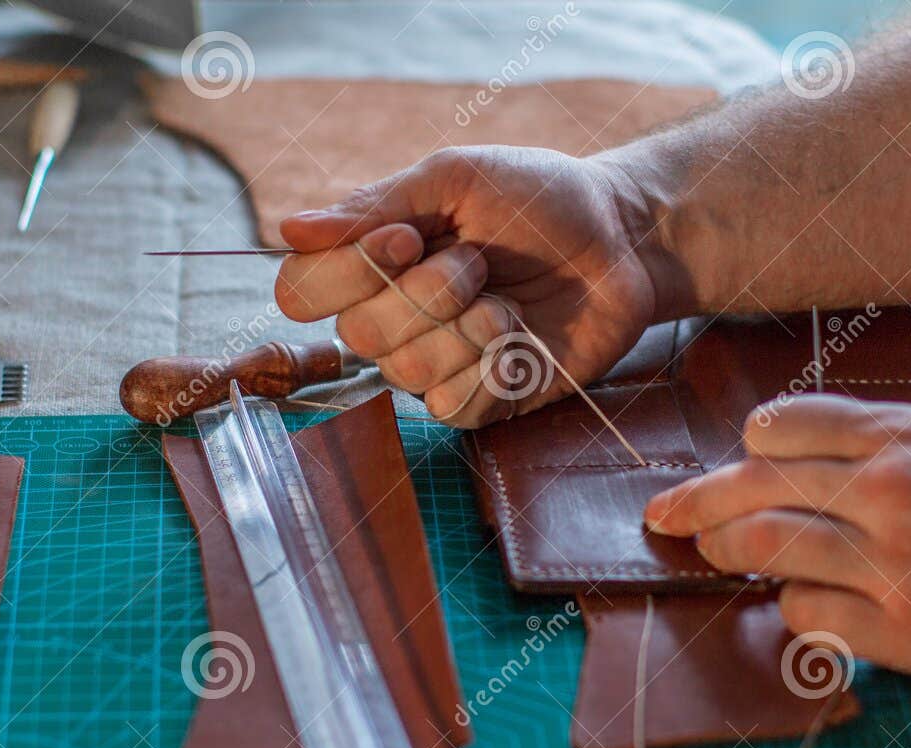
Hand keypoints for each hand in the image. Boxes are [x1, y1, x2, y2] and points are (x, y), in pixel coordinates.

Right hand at [274, 146, 657, 426]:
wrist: (622, 238)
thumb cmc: (538, 198)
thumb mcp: (456, 179)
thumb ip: (376, 205)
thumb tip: (288, 228)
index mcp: (370, 264)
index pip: (299, 291)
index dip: (347, 272)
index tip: (407, 238)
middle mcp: (389, 321)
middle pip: (360, 334)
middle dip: (430, 291)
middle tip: (479, 260)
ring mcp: (433, 366)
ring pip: (409, 372)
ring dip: (471, 325)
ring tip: (509, 296)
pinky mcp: (480, 402)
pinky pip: (455, 406)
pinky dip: (496, 365)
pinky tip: (524, 336)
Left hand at [643, 395, 910, 698]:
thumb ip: (894, 443)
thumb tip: (808, 451)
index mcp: (910, 436)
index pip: (780, 427)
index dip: (746, 450)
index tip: (733, 464)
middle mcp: (893, 492)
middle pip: (752, 489)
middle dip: (696, 503)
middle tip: (665, 515)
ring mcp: (895, 565)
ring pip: (763, 552)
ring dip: (732, 557)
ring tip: (718, 558)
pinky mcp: (906, 634)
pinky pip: (806, 618)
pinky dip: (796, 613)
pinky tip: (811, 608)